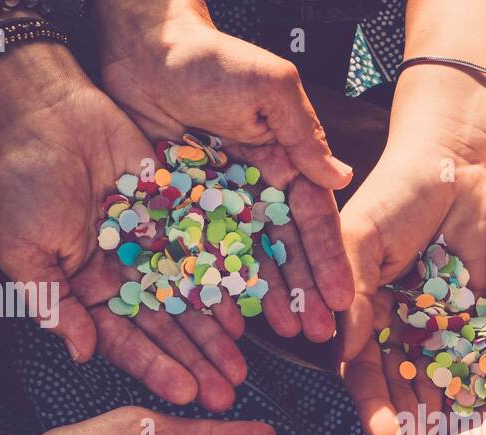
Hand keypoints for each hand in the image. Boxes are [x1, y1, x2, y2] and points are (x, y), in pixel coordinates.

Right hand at [0, 45, 250, 409]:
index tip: (185, 393)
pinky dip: (223, 288)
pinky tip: (243, 317)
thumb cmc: (26, 184)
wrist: (52, 117)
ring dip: (215, 338)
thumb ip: (54, 303)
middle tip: (227, 395)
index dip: (156, 368)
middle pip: (167, 331)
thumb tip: (81, 353)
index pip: (126, 341)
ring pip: (191, 303)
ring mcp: (154, 252)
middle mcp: (125, 280)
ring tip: (241, 369)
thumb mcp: (25, 251)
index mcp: (87, 293)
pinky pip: (206, 260)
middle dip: (196, 364)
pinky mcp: (177, 221)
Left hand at [96, 1, 352, 344]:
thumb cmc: (212, 58)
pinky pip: (201, 254)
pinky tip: (228, 316)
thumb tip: (341, 178)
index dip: (329, 261)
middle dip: (304, 293)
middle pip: (286, 251)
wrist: (143, 47)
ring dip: (267, 299)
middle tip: (319, 333)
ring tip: (282, 335)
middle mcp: (257, 189)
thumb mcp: (271, 89)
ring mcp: (219, 204)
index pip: (314, 222)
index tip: (343, 297)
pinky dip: (215, 285)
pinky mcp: (181, 210)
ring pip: (248, 261)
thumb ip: (304, 136)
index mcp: (286, 163)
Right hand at [338, 136, 485, 434]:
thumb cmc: (398, 190)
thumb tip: (336, 347)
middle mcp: (398, 330)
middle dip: (411, 428)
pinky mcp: (477, 320)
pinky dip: (481, 393)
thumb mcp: (361, 237)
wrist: (456, 159)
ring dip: (445, 422)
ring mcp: (438, 328)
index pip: (364, 371)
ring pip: (441, 385)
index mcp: (361, 313)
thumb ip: (350, 291)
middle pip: (402, 390)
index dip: (374, 406)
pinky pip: (478, 363)